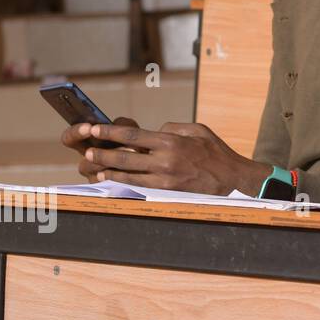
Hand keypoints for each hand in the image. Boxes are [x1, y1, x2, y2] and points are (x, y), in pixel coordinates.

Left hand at [73, 121, 268, 195]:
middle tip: (87, 148)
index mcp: (172, 142)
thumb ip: (173, 128)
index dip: (110, 132)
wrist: (232, 180)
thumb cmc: (216, 152)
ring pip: (126, 173)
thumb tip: (154, 131)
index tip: (95, 128)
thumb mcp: (198, 130)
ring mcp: (164, 179)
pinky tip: (109, 178)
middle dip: (102, 151)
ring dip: (106, 169)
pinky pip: (136, 185)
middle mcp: (165, 161)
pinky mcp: (166, 191)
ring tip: (92, 163)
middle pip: (124, 156)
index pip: (133, 136)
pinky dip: (120, 181)